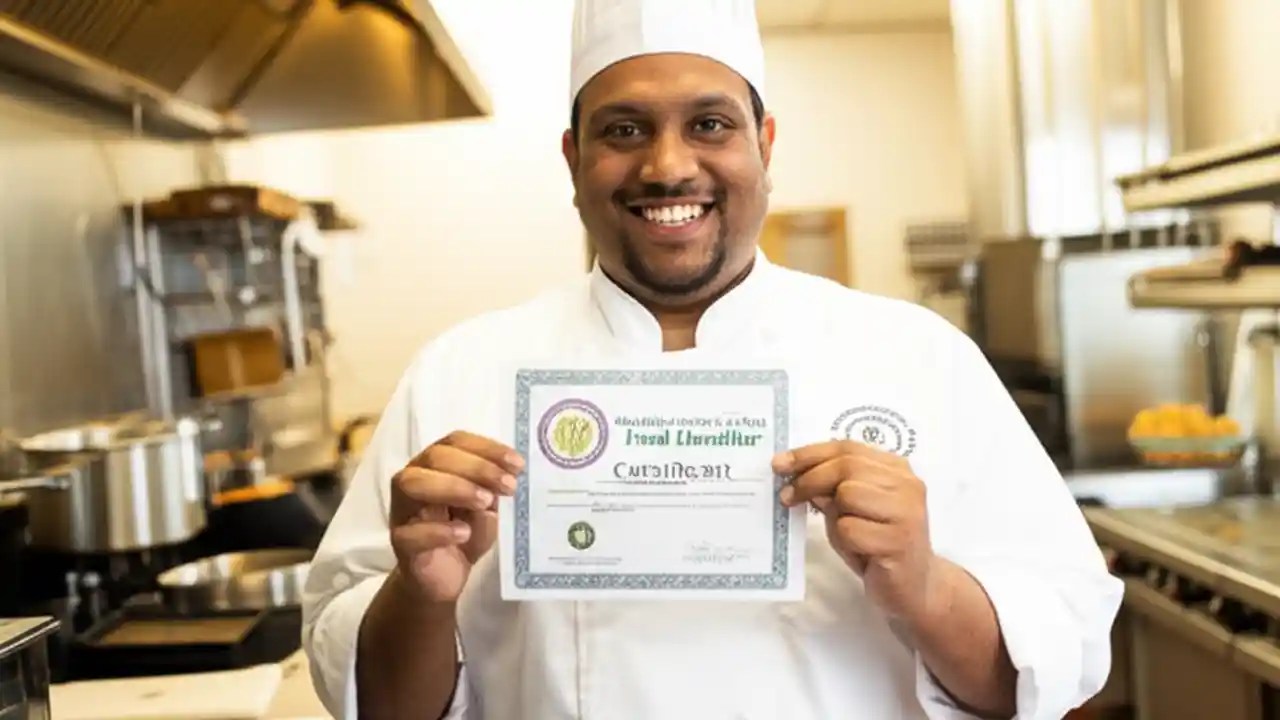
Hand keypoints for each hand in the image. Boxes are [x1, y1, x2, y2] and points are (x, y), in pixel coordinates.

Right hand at [390, 431, 522, 601]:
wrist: (443, 578)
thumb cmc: (464, 534)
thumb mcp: (486, 509)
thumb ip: (492, 490)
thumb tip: (505, 477)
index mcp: (437, 465)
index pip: (456, 442)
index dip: (486, 448)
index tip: (517, 464)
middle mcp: (414, 479)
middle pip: (435, 458)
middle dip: (476, 467)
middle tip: (507, 485)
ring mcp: (402, 511)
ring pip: (413, 484)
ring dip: (454, 488)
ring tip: (485, 502)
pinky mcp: (400, 543)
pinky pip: (411, 532)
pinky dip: (439, 530)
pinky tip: (463, 533)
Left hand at [773, 440, 939, 624]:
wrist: (913, 586)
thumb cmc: (876, 544)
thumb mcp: (850, 510)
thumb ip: (831, 489)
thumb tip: (796, 473)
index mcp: (896, 469)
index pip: (847, 448)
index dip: (810, 453)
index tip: (779, 463)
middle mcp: (907, 484)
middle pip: (846, 467)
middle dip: (810, 479)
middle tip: (787, 496)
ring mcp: (906, 512)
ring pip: (848, 494)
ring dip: (835, 515)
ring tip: (847, 534)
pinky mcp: (899, 541)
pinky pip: (851, 530)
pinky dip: (845, 541)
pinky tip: (861, 552)